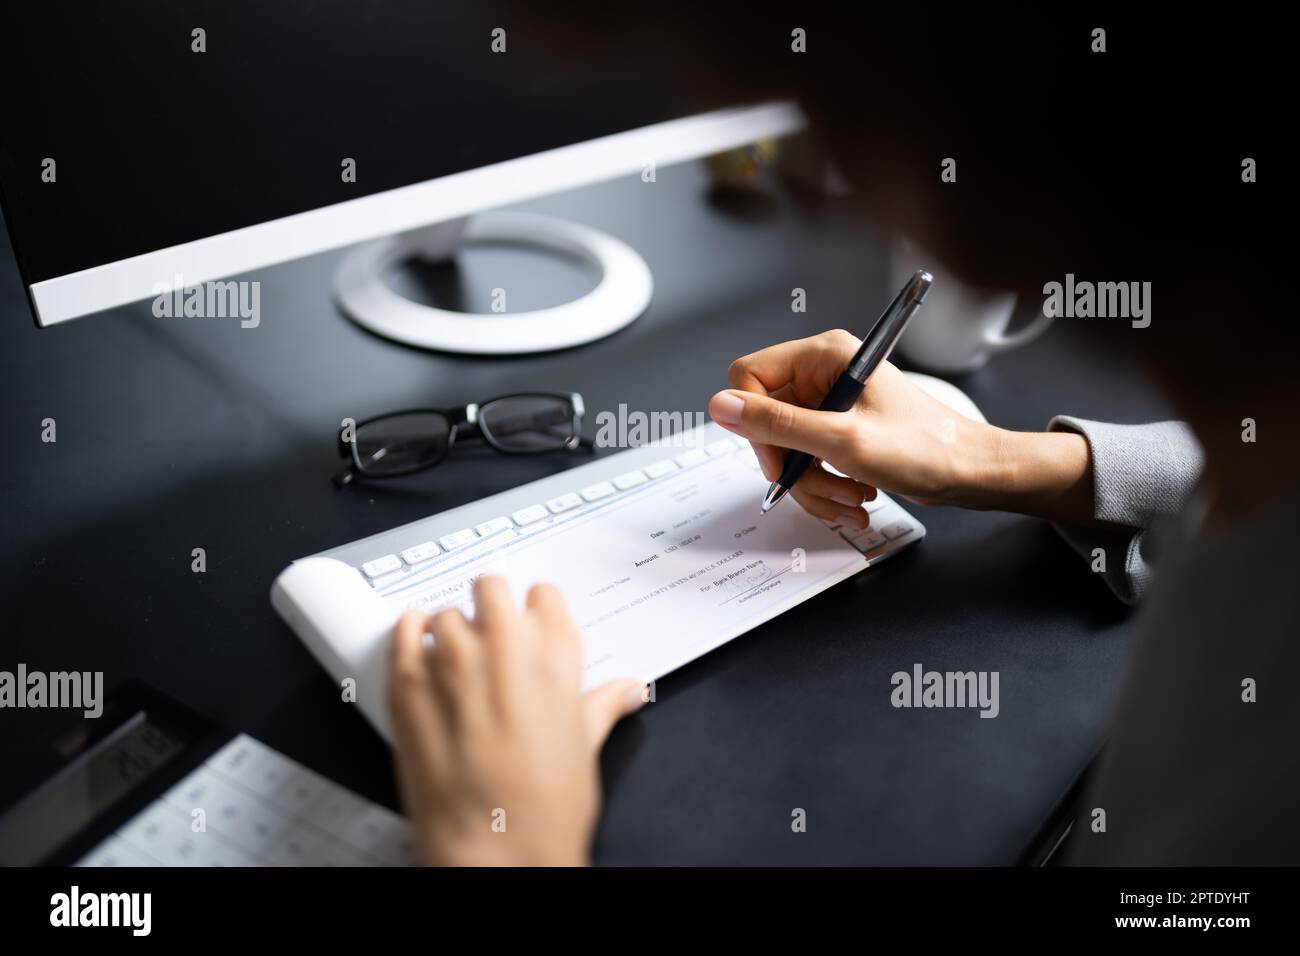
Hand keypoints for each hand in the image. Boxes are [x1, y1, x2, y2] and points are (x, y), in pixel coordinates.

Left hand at [387, 577, 645, 865]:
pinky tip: (414, 644)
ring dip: (450, 631)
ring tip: (453, 661)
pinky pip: (403, 632)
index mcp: (556, 652)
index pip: (543, 595)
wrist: (495, 851)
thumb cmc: (545, 808)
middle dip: (490, 607)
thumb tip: (627, 691)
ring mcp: (453, 660)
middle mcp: (505, 644)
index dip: (535, 611)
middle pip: (492, 588)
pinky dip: (408, 633)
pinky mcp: (408, 682)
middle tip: (490, 635)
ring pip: (447, 614)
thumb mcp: (585, 748)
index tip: (530, 626)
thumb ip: (601, 706)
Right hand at [708, 330, 1093, 524]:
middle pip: (769, 421)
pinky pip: (809, 459)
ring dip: (814, 483)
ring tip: (850, 499)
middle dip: (794, 466)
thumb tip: (721, 406)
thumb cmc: (927, 448)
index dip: (755, 423)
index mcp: (824, 355)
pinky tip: (855, 496)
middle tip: (823, 488)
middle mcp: (824, 372)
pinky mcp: (841, 428)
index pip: (749, 377)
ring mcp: (832, 402)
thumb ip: (778, 424)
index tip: (778, 458)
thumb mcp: (842, 440)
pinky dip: (826, 485)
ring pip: (788, 448)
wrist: (974, 472)